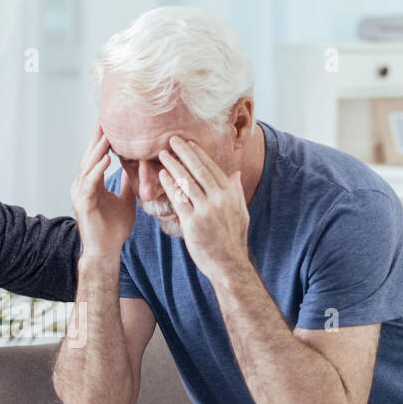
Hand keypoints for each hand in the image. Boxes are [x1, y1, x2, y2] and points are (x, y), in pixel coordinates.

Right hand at [70, 124, 136, 258]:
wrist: (107, 251)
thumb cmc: (114, 229)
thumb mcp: (126, 199)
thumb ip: (127, 182)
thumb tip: (135, 166)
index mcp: (91, 183)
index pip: (96, 156)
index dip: (102, 139)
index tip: (110, 122)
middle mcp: (82, 185)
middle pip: (89, 156)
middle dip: (97, 138)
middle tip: (105, 118)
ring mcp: (80, 194)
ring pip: (88, 167)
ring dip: (98, 150)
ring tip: (107, 134)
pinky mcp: (83, 204)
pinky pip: (90, 183)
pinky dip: (97, 170)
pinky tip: (106, 159)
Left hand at [157, 137, 250, 279]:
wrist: (228, 264)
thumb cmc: (233, 239)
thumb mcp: (241, 213)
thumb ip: (236, 191)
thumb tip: (234, 173)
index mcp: (230, 195)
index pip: (213, 168)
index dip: (199, 154)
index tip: (189, 143)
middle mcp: (219, 200)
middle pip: (199, 170)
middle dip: (185, 152)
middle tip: (172, 139)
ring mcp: (205, 211)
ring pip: (187, 182)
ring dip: (174, 165)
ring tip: (163, 154)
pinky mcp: (192, 223)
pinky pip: (178, 200)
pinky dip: (169, 186)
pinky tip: (162, 176)